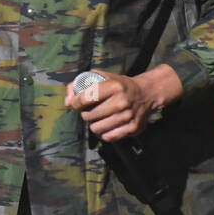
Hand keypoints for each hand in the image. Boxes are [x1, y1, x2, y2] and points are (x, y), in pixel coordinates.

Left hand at [65, 65, 180, 141]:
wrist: (146, 93)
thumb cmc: (117, 85)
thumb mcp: (99, 77)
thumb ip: (78, 85)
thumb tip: (67, 102)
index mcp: (113, 86)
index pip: (85, 98)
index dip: (76, 103)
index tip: (77, 103)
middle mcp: (122, 101)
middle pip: (89, 116)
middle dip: (85, 114)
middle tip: (90, 110)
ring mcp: (129, 116)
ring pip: (96, 128)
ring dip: (93, 124)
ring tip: (98, 118)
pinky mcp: (133, 128)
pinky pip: (108, 137)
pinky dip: (103, 133)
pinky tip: (106, 125)